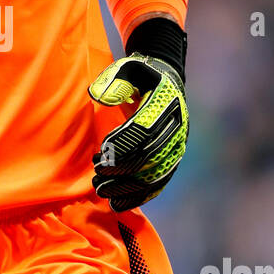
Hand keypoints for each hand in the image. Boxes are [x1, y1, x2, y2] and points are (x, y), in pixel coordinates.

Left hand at [88, 53, 187, 212]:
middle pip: (150, 156)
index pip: (145, 129)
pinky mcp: (172, 159)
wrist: (166, 82)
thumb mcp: (127, 68)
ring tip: (101, 191)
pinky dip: (139, 197)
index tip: (102, 154)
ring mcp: (177, 146)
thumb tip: (99, 97)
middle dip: (121, 170)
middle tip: (96, 177)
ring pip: (155, 175)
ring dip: (127, 188)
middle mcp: (177, 127)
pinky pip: (159, 183)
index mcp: (166, 103)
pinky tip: (118, 204)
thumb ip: (113, 80)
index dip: (123, 144)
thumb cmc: (141, 76)